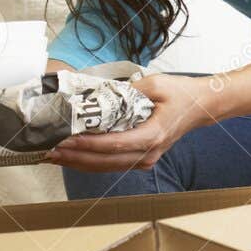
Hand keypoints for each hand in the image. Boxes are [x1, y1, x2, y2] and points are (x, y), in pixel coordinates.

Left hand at [47, 72, 215, 172]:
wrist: (202, 106)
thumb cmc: (182, 94)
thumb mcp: (156, 83)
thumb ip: (127, 91)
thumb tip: (98, 95)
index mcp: (153, 135)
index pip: (113, 144)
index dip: (86, 144)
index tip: (64, 139)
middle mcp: (148, 153)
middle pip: (104, 161)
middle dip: (74, 156)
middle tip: (47, 148)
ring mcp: (145, 159)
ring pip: (104, 167)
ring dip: (77, 162)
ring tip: (51, 155)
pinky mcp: (140, 159)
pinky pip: (110, 164)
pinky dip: (89, 161)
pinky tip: (71, 156)